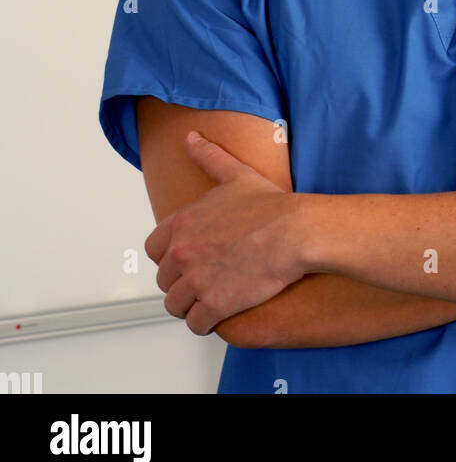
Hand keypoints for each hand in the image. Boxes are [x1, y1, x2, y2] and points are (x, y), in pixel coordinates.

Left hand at [144, 131, 307, 335]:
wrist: (295, 232)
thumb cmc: (271, 205)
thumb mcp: (235, 174)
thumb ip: (208, 156)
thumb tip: (190, 138)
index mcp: (182, 223)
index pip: (153, 249)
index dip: (169, 256)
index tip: (186, 259)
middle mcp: (183, 252)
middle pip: (164, 280)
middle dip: (180, 283)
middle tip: (202, 281)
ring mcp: (197, 280)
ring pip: (175, 305)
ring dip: (189, 305)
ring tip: (208, 300)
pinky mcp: (215, 304)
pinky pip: (195, 323)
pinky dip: (203, 322)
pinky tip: (218, 314)